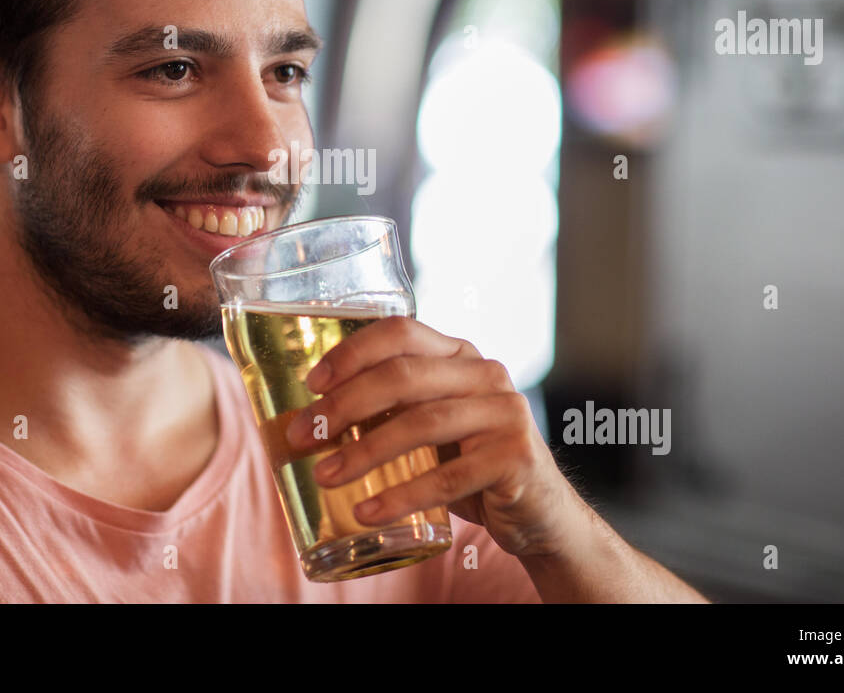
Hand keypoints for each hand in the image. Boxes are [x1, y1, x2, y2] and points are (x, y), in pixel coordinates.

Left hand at [282, 315, 578, 556]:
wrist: (540, 512)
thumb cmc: (471, 464)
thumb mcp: (433, 424)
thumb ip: (392, 409)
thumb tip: (309, 419)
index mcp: (459, 355)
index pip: (401, 332)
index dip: (351, 352)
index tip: (312, 383)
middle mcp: (485, 374)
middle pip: (403, 376)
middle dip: (344, 405)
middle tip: (303, 435)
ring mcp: (504, 413)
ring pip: (421, 425)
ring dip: (364, 452)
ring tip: (325, 476)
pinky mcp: (514, 458)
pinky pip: (448, 478)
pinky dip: (401, 496)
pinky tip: (368, 511)